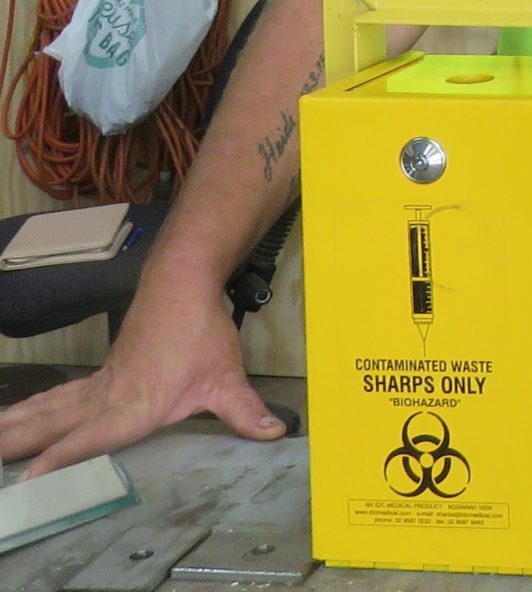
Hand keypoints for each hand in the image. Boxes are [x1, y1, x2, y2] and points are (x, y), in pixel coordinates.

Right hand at [0, 272, 284, 476]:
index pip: (93, 437)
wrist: (181, 282)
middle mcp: (109, 396)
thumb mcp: (227, 375)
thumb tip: (275, 433)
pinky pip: (58, 398)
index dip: (62, 458)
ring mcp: (100, 385)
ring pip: (49, 409)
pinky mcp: (100, 376)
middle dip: (18, 444)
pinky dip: (31, 409)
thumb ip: (246, 410)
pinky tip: (13, 417)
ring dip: (16, 426)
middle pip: (54, 425)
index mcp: (136, 404)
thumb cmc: (202, 330)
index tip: (29, 478)